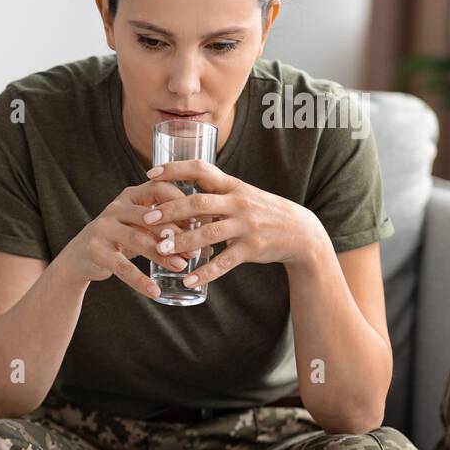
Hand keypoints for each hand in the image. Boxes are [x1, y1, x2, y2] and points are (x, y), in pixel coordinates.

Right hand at [67, 177, 199, 297]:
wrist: (80, 257)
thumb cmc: (119, 239)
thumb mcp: (139, 225)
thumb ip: (163, 225)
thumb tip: (202, 237)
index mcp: (130, 196)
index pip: (159, 189)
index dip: (181, 204)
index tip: (199, 221)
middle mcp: (115, 208)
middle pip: (150, 217)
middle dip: (176, 233)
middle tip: (196, 250)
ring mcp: (103, 228)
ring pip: (137, 239)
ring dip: (162, 254)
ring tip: (181, 266)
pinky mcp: (95, 250)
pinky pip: (122, 266)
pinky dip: (140, 280)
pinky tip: (154, 291)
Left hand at [144, 159, 326, 286]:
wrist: (300, 231)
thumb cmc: (261, 210)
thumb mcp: (240, 194)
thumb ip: (212, 193)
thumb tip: (174, 192)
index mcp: (231, 185)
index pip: (201, 169)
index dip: (175, 169)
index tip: (150, 173)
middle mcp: (238, 202)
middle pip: (199, 202)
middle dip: (171, 210)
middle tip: (148, 218)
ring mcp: (246, 226)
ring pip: (209, 233)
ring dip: (183, 241)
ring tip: (161, 249)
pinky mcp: (252, 248)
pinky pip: (225, 261)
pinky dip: (206, 272)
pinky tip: (189, 280)